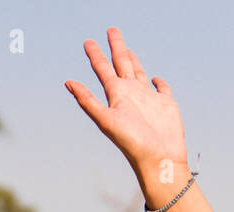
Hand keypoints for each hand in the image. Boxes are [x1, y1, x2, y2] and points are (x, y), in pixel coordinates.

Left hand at [64, 27, 188, 182]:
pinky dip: (158, 81)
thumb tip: (67, 82)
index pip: (103, 69)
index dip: (95, 55)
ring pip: (138, 73)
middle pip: (121, 64)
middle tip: (111, 30)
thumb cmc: (132, 142)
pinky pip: (161, 88)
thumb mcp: (107, 120)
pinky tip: (154, 78)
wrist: (158, 159)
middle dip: (116, 47)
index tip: (88, 41)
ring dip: (133, 60)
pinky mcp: (165, 104)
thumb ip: (87, 101)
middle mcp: (130, 95)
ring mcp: (148, 99)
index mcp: (116, 96)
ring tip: (127, 49)